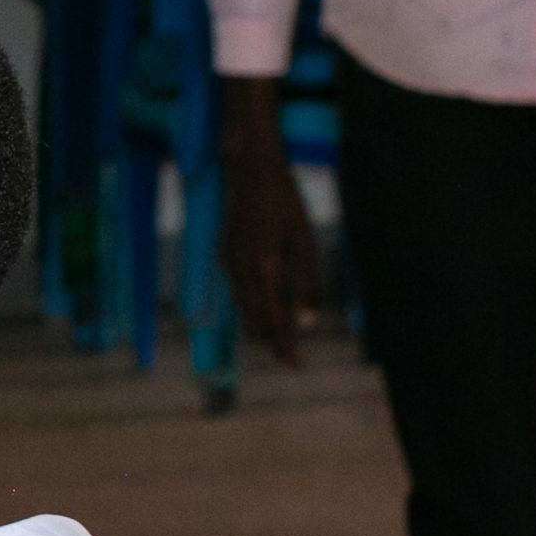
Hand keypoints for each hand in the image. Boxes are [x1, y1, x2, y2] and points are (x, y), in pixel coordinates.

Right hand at [217, 78, 321, 363]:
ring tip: (276, 339)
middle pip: (256, 319)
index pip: (276, 320)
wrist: (251, 170)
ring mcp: (230, 262)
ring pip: (244, 306)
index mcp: (265, 269)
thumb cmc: (285, 202)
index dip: (285, 345)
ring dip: (260, 325)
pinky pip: (237, 289)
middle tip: (289, 359)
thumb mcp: (305, 241)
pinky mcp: (226, 253)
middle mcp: (243, 271)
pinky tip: (260, 306)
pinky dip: (250, 304)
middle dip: (273, 341)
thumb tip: (309, 322)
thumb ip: (306, 283)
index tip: (296, 365)